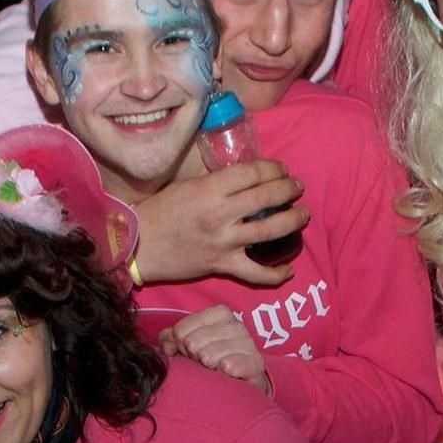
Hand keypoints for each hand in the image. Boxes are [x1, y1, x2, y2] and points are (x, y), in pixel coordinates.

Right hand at [136, 162, 304, 286]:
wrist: (140, 245)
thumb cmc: (159, 211)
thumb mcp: (186, 185)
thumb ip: (215, 182)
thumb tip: (243, 178)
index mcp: (210, 190)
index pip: (252, 173)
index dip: (273, 168)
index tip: (281, 169)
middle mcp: (220, 214)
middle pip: (266, 198)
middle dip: (288, 189)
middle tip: (296, 187)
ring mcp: (224, 242)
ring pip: (269, 231)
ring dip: (292, 221)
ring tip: (303, 215)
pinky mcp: (222, 265)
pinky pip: (255, 273)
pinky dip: (275, 274)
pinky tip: (289, 269)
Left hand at [159, 305, 270, 394]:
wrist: (239, 385)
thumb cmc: (211, 361)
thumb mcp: (187, 346)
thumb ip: (171, 338)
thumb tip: (165, 342)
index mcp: (220, 314)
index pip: (186, 326)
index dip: (179, 340)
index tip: (183, 351)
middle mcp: (236, 326)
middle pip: (197, 340)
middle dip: (192, 355)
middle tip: (198, 362)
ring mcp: (248, 344)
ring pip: (215, 353)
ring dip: (208, 364)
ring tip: (210, 368)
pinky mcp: (256, 364)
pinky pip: (236, 364)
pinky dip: (228, 368)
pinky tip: (224, 371)